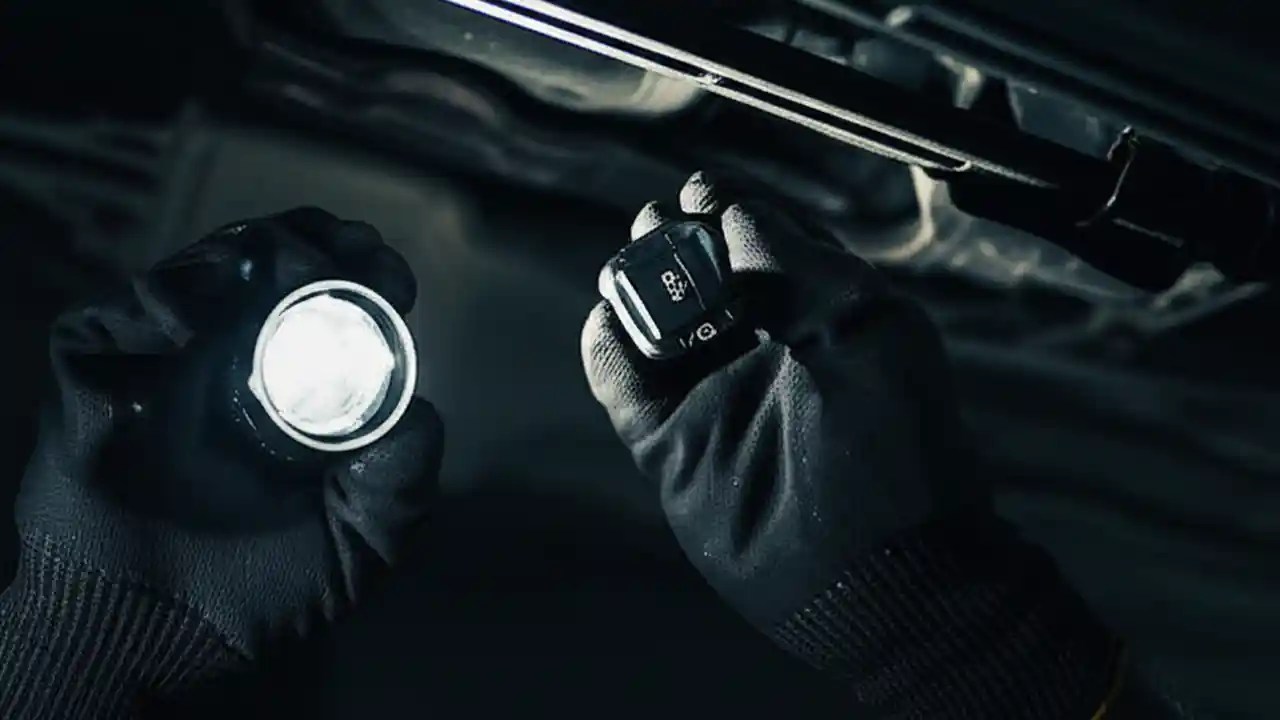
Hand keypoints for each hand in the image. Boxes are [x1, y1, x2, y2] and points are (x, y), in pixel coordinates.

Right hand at [1, 208, 442, 716]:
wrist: (151, 636)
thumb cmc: (261, 593)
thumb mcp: (359, 544)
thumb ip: (399, 484)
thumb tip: (422, 414)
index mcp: (298, 379)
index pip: (334, 294)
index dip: (366, 271)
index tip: (393, 280)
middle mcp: (233, 352)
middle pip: (275, 257)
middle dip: (318, 244)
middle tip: (348, 259)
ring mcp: (164, 351)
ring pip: (211, 264)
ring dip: (258, 254)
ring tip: (292, 276)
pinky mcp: (97, 362)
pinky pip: (129, 307)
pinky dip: (172, 300)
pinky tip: (200, 324)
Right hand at [582, 173, 1113, 717]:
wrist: (880, 567)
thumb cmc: (892, 437)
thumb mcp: (861, 321)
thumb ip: (797, 259)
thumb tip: (733, 212)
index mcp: (816, 316)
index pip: (755, 245)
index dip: (724, 211)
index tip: (702, 193)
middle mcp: (762, 351)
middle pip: (695, 277)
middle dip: (670, 241)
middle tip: (658, 224)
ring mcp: (716, 398)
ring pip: (652, 323)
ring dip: (632, 284)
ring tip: (630, 264)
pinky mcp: (675, 447)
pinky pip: (623, 385)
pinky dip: (606, 347)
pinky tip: (608, 321)